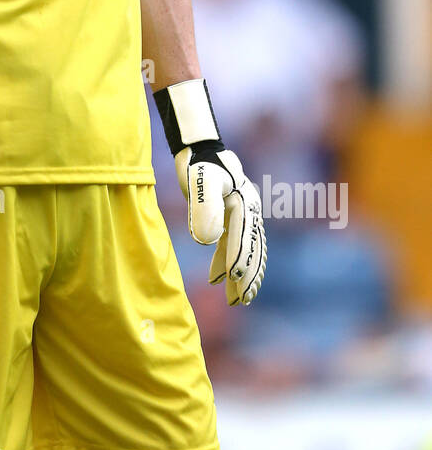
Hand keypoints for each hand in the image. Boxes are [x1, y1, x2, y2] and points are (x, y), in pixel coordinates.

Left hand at [174, 143, 265, 304]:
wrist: (200, 149)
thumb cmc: (198, 164)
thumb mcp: (198, 182)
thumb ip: (203, 209)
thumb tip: (208, 240)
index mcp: (243, 203)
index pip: (243, 236)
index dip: (238, 259)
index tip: (233, 280)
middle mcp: (249, 210)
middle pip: (252, 248)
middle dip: (247, 275)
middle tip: (241, 300)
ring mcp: (243, 215)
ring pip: (247, 250)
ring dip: (242, 274)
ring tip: (236, 299)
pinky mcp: (232, 218)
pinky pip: (235, 244)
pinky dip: (228, 262)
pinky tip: (217, 278)